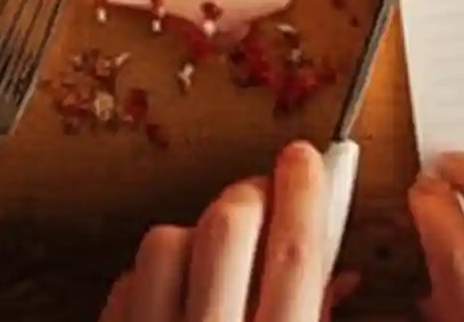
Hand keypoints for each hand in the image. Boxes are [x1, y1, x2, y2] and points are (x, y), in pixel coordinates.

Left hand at [100, 141, 357, 321]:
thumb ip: (317, 316)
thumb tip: (337, 270)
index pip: (295, 255)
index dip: (304, 194)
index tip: (306, 158)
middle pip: (228, 227)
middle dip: (249, 197)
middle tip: (262, 199)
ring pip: (167, 241)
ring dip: (195, 235)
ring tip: (214, 259)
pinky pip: (126, 283)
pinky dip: (153, 276)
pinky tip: (177, 296)